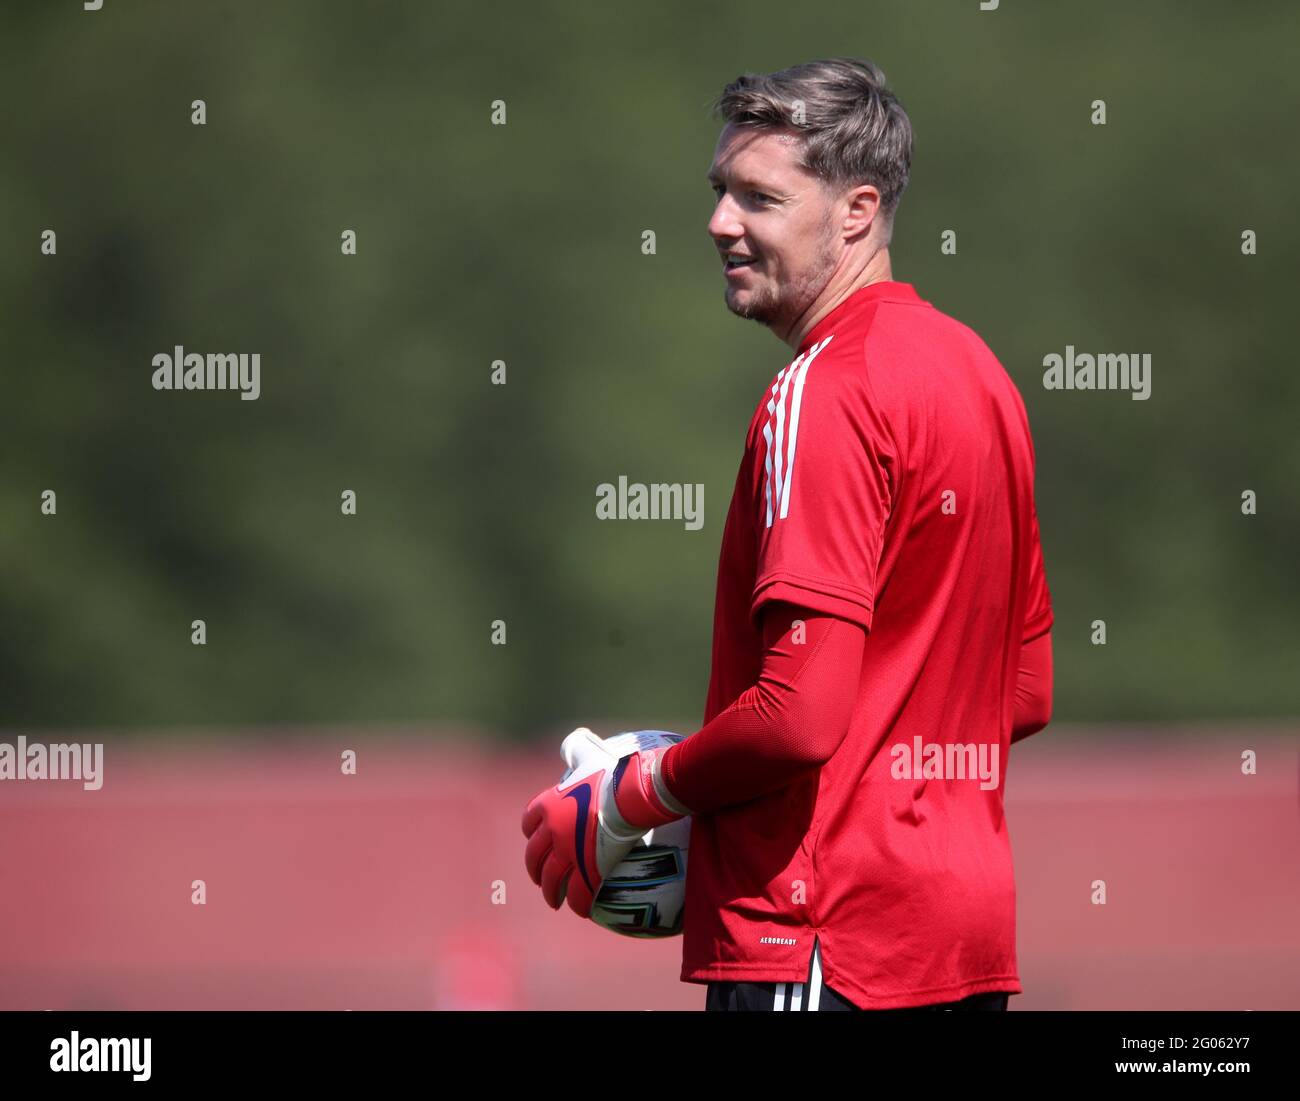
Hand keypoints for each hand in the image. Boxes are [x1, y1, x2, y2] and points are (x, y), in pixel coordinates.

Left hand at [521, 727, 688, 917]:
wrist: (629, 795)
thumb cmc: (612, 773)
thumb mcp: (590, 755)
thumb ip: (578, 748)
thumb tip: (574, 738)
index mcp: (549, 805)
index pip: (530, 822)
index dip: (531, 833)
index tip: (534, 839)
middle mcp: (553, 832)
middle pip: (535, 857)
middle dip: (535, 870)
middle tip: (540, 877)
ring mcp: (568, 854)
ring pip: (553, 881)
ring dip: (552, 893)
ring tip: (555, 900)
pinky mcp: (588, 870)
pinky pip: (579, 894)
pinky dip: (578, 903)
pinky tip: (580, 909)